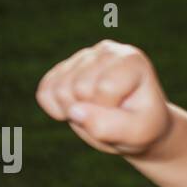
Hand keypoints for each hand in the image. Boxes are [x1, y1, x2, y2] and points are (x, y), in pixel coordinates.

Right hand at [36, 39, 172, 156]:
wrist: (137, 126)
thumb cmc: (142, 128)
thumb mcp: (137, 134)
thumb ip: (109, 126)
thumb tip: (74, 111)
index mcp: (131, 60)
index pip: (104, 89)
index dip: (110, 112)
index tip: (128, 114)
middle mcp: (107, 51)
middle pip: (78, 89)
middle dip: (92, 114)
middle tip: (112, 117)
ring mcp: (83, 57)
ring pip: (59, 90)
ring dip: (76, 114)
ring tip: (99, 113)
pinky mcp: (64, 68)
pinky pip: (45, 92)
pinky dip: (57, 110)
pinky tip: (79, 110)